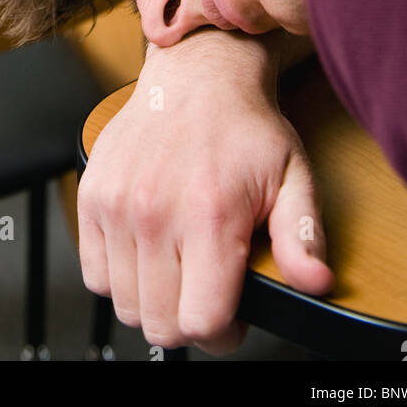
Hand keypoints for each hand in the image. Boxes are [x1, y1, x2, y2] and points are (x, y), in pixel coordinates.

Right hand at [78, 29, 333, 353]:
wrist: (196, 74)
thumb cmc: (245, 127)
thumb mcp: (293, 178)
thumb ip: (303, 235)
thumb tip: (315, 281)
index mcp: (209, 214)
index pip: (201, 322)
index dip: (223, 332)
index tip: (231, 313)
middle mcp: (155, 212)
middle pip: (159, 324)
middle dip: (187, 320)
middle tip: (205, 289)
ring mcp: (117, 204)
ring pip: (125, 304)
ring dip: (153, 299)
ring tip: (177, 267)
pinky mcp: (92, 196)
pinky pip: (94, 274)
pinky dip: (118, 276)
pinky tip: (146, 252)